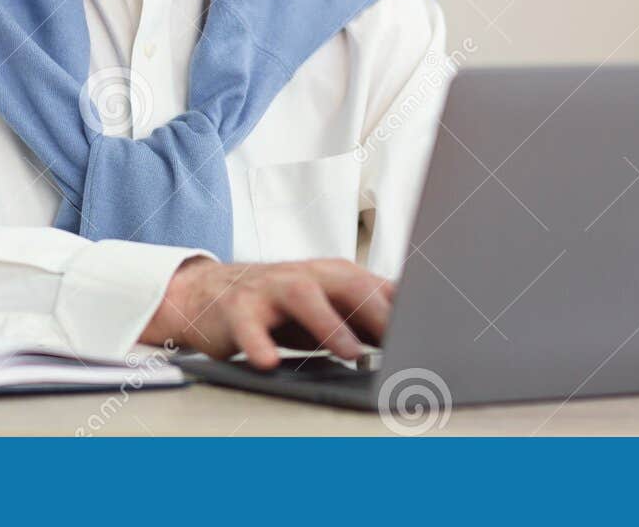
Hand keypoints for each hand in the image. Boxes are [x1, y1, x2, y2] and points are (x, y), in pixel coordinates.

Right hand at [139, 257, 394, 368]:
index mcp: (333, 276)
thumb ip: (363, 320)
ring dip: (329, 323)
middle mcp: (305, 276)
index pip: (376, 286)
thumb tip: (414, 341)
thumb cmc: (277, 305)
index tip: (432, 328)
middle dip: (375, 308)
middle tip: (401, 338)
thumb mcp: (325, 308)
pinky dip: (258, 343)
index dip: (404, 306)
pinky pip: (248, 326)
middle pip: (347, 283)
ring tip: (349, 352)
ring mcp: (269, 289)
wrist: (207, 294)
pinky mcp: (236, 309)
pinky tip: (268, 362)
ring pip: (302, 296)